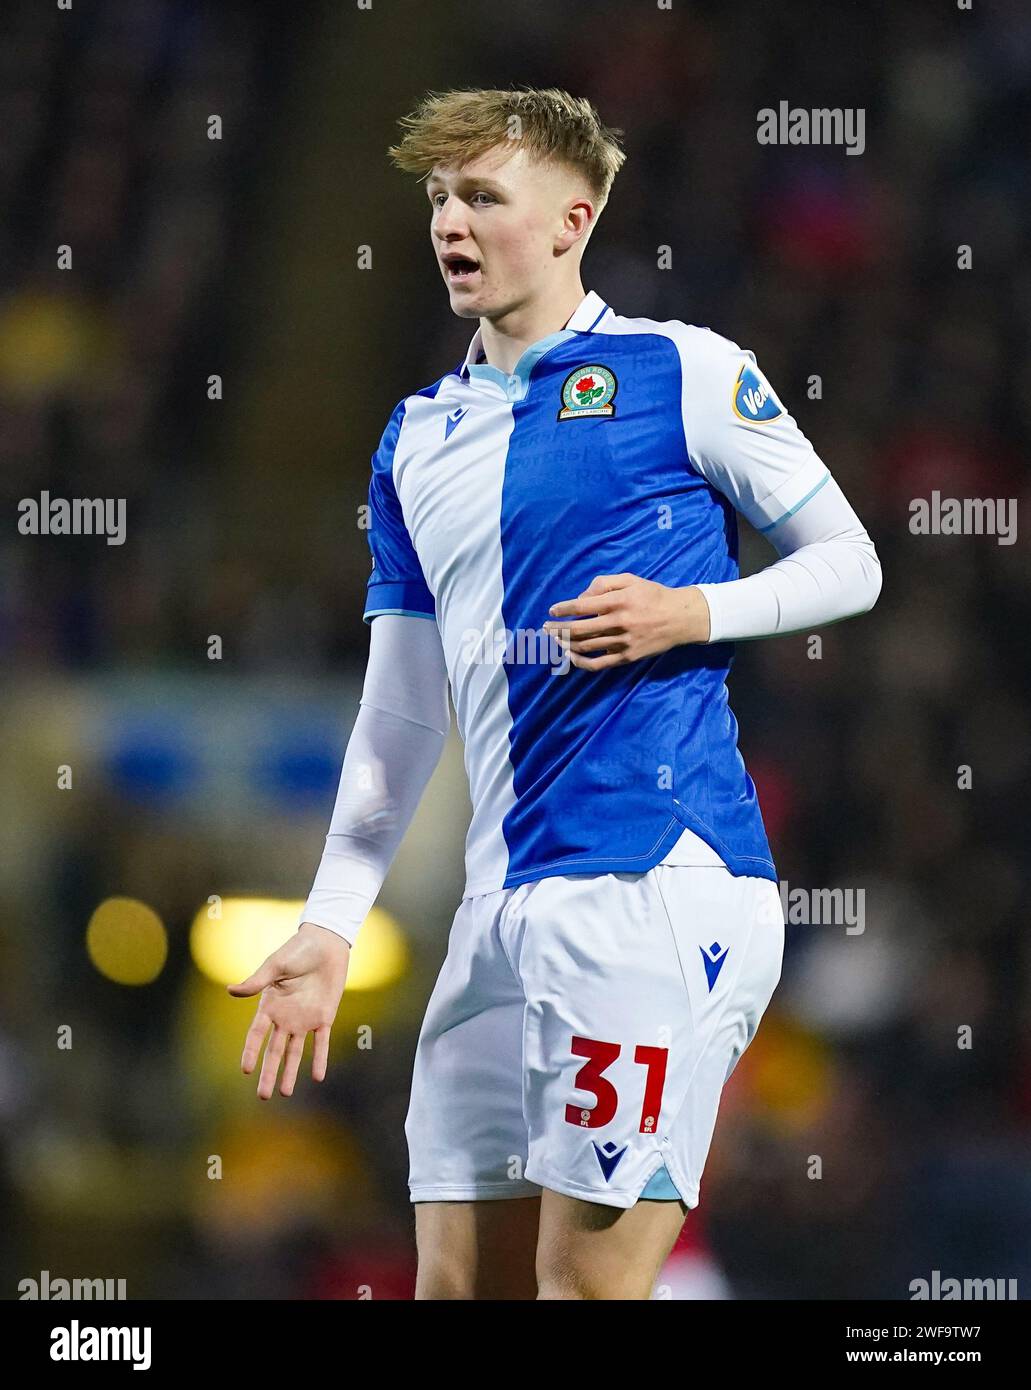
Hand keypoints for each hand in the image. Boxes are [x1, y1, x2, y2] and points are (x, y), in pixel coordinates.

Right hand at [227, 923, 351, 1098]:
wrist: (326, 944)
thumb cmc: (297, 950)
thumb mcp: (275, 965)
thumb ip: (256, 981)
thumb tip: (231, 990)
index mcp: (270, 1004)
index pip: (256, 1034)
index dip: (250, 1051)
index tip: (245, 1070)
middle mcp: (285, 1016)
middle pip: (274, 1050)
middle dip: (268, 1073)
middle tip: (262, 1096)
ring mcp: (304, 1018)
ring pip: (295, 1052)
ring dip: (290, 1072)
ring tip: (284, 1093)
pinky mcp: (324, 1016)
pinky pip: (321, 1042)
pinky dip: (320, 1058)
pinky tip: (318, 1076)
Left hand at [542, 573, 710, 668]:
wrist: (681, 618)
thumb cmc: (653, 595)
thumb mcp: (630, 580)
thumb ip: (603, 584)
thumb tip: (581, 597)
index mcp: (619, 601)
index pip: (582, 606)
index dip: (563, 609)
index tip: (552, 611)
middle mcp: (619, 622)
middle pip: (580, 629)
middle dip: (558, 629)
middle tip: (546, 628)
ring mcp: (623, 642)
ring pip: (586, 646)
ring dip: (566, 644)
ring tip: (554, 640)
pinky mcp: (627, 657)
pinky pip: (599, 664)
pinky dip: (581, 662)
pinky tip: (571, 657)